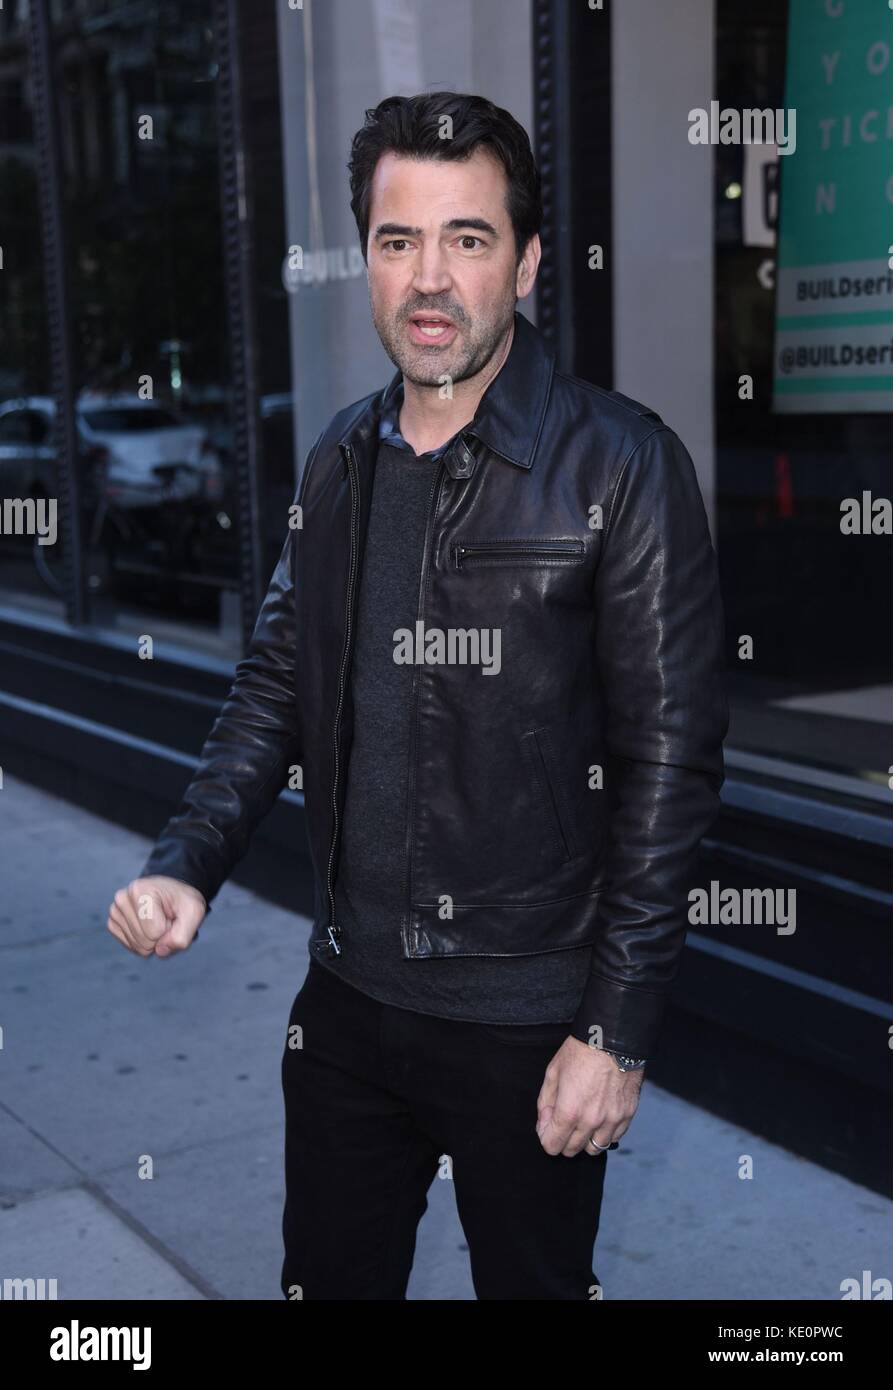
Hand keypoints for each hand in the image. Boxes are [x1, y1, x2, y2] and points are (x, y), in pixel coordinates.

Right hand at [107, 875, 206, 958]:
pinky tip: (149, 926)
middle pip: (145, 942)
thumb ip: (183, 935)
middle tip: (167, 919)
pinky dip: (143, 942)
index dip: (170, 930)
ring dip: (154, 940)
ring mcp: (115, 911)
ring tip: (159, 921)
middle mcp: (122, 899)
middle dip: (162, 936)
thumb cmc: (182, 901)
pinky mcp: (113, 923)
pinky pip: (130, 947)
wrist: (172, 893)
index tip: (173, 915)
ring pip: (137, 947)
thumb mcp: (194, 912)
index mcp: (140, 891)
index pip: (155, 933)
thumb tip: (160, 951)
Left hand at [536, 1039, 643, 1156]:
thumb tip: (545, 1122)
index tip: (548, 1123)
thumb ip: (545, 1102)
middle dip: (563, 1139)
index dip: (546, 1136)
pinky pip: (614, 1138)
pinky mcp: (627, 1115)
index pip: (552, 1146)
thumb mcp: (553, 1072)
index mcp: (569, 1111)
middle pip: (572, 1150)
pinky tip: (600, 1117)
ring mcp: (612, 1120)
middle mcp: (591, 1121)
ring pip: (594, 1148)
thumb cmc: (581, 1051)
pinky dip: (604, 1133)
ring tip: (583, 1121)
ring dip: (585, 1139)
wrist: (613, 1039)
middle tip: (563, 1120)